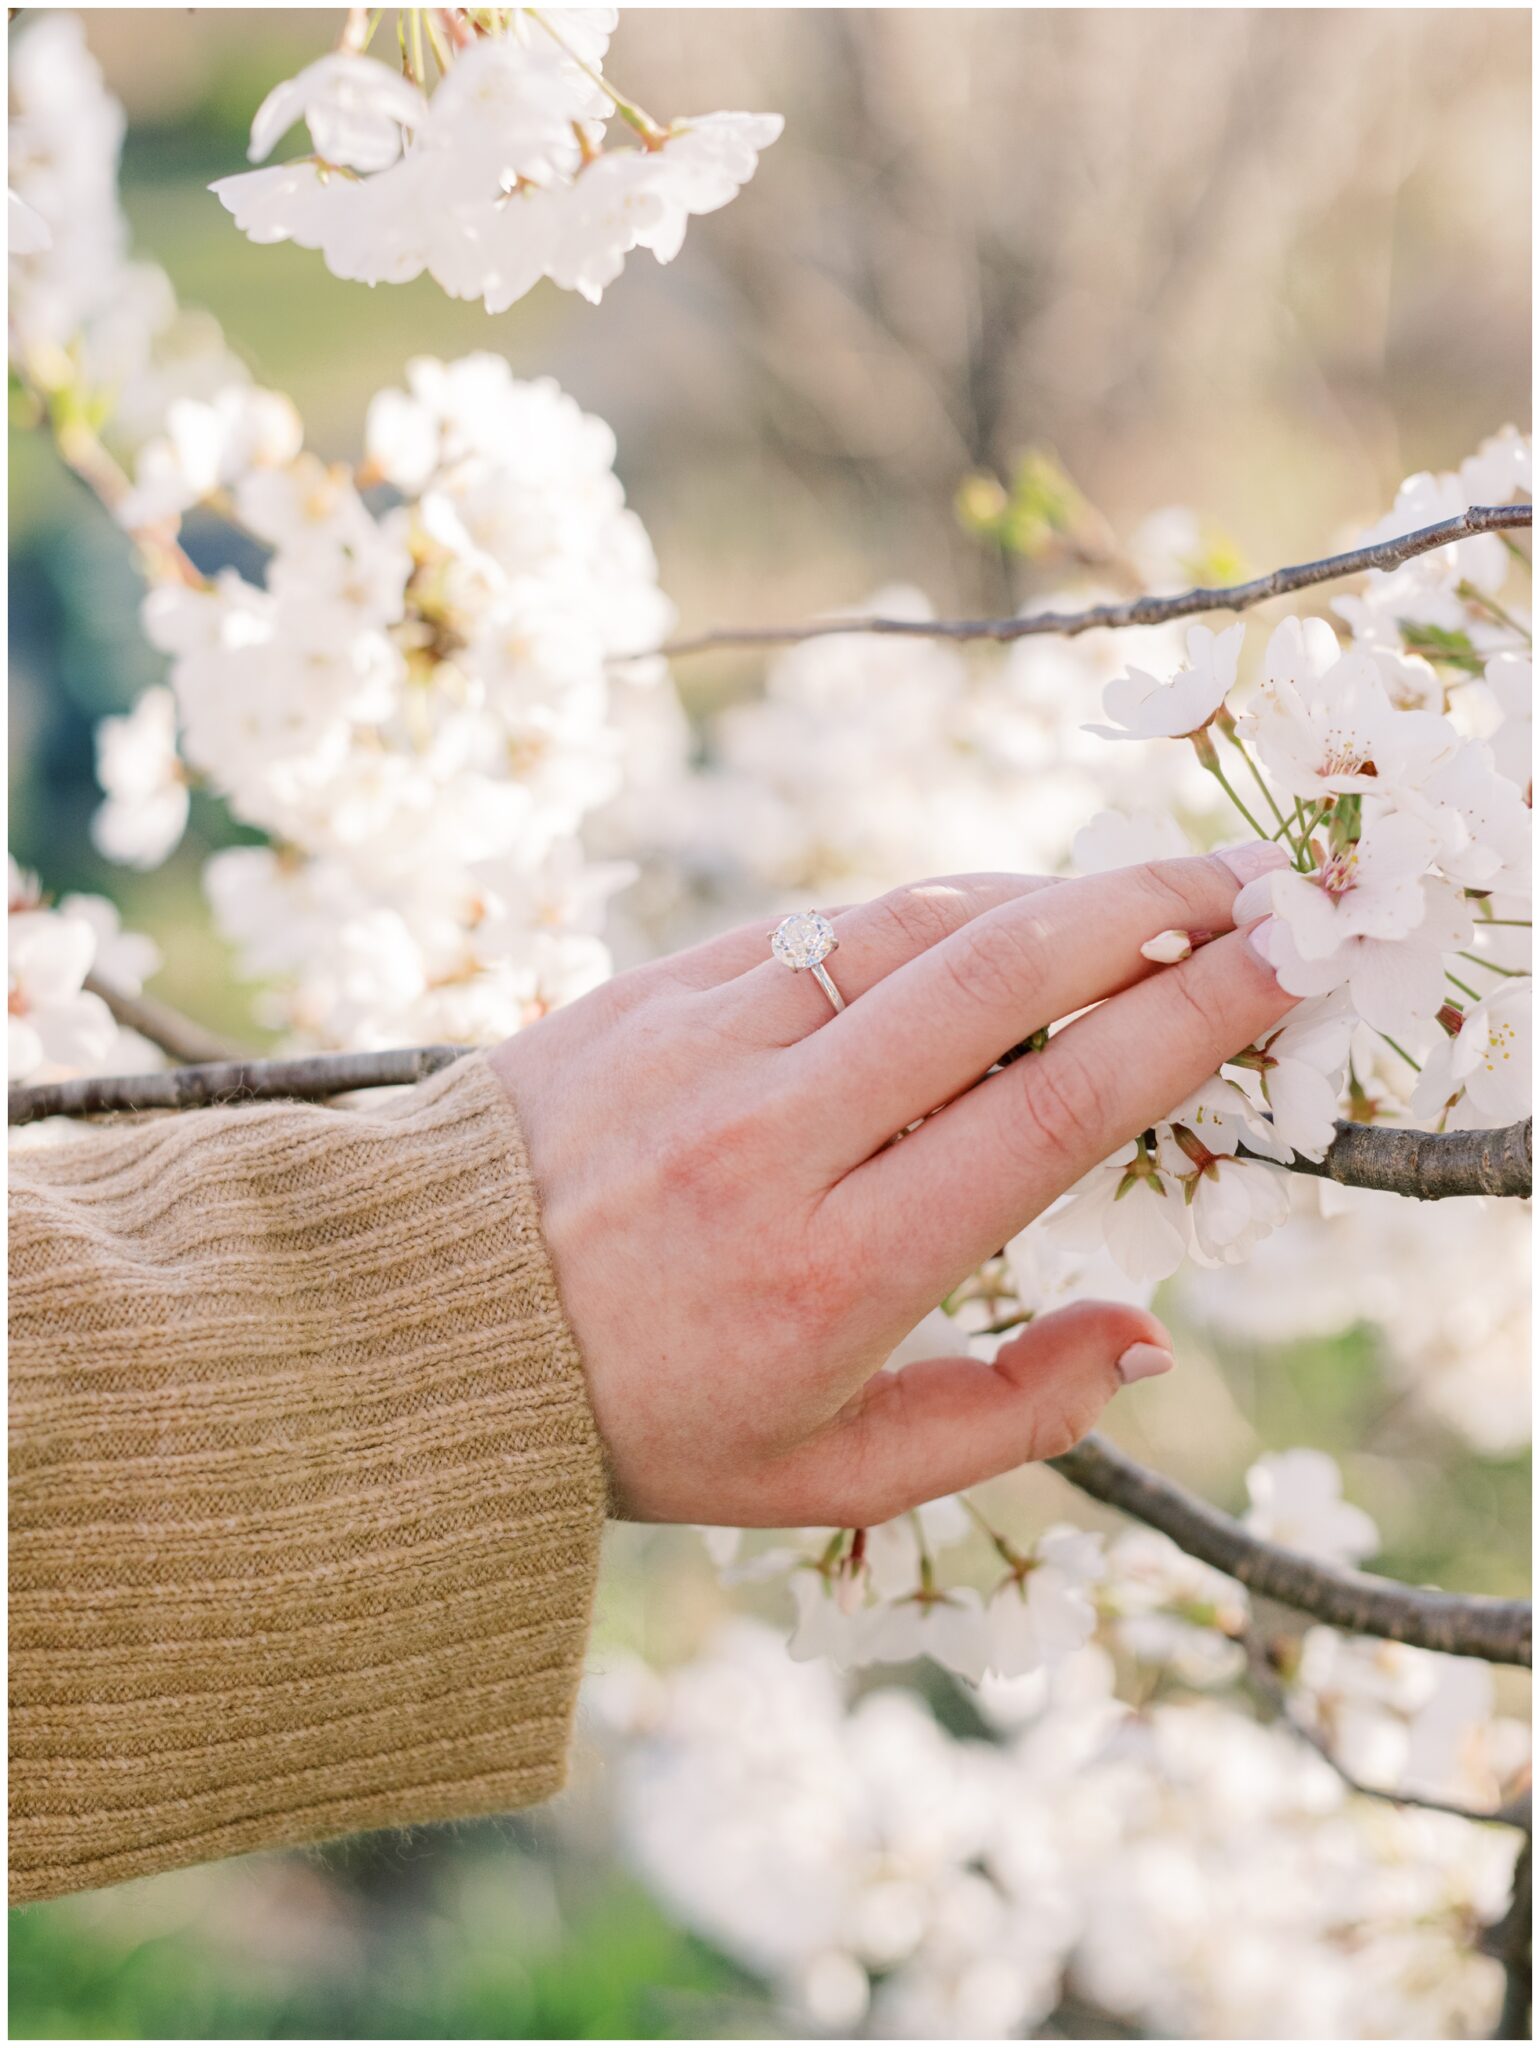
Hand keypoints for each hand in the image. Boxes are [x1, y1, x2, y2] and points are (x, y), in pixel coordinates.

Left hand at [488, 843, 1292, 1525]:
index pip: (1052, 1111)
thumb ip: (1004, 1416)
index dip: (1188, 1026)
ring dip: (1049, 898)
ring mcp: (702, 1041)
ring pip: (914, 923)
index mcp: (833, 1268)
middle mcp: (772, 1135)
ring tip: (1143, 905)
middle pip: (1001, 972)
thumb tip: (1145, 1332)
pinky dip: (927, 916)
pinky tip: (986, 930)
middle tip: (1262, 885)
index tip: (1283, 968)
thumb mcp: (825, 1478)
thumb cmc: (640, 1420)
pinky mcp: (653, 988)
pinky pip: (823, 924)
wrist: (415, 1330)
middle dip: (1157, 911)